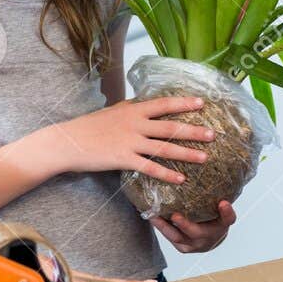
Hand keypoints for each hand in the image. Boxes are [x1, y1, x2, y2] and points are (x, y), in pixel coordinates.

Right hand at [44, 96, 213, 182]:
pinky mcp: (124, 159)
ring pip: (164, 147)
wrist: (69, 141)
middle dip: (193, 130)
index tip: (202, 103)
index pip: (163, 104)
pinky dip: (166, 174)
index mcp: (133, 110)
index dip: (184, 103)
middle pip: (170, 126)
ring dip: (187, 153)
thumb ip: (131, 108)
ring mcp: (130, 142)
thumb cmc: (90, 125)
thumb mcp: (113, 111)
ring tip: (205, 157)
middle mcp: (135, 124)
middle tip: (213, 133)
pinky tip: (180, 179)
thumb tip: (145, 102)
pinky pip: (150, 168)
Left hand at [151, 200, 236, 252]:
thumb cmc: (215, 222)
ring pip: (177, 237)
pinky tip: (152, 217)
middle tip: (175, 215)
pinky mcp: (182, 247)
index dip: (226, 212)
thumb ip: (224, 209)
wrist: (210, 240)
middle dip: (185, 224)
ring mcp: (193, 245)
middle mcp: (207, 239)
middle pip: (196, 232)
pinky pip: (170, 238)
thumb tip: (223, 200)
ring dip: (164, 226)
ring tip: (153, 215)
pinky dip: (161, 227)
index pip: (226, 219)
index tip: (223, 203)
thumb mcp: (223, 215)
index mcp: (221, 227)